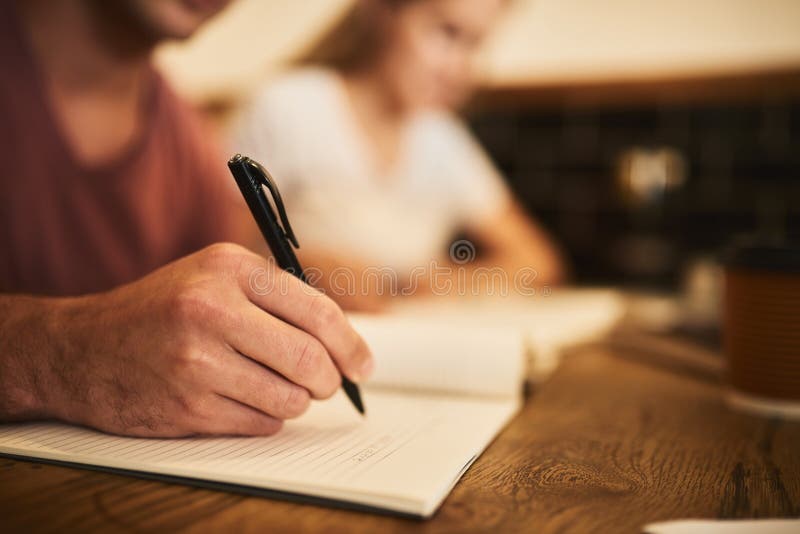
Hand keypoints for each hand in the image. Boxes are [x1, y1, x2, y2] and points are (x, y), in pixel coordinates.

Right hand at [7, 243, 372, 436]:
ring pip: (289, 399)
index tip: (363, 365)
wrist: (81, 348)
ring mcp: (197, 361)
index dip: (352, 344)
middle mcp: (212, 310)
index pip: (318, 311)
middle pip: (310, 360)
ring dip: (293, 401)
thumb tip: (342, 341)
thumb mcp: (214, 277)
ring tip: (271, 387)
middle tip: (325, 385)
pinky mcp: (186, 405)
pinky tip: (240, 400)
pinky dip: (264, 418)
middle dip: (328, 381)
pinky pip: (259, 423)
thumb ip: (276, 298)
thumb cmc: (161, 311)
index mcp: (229, 269)